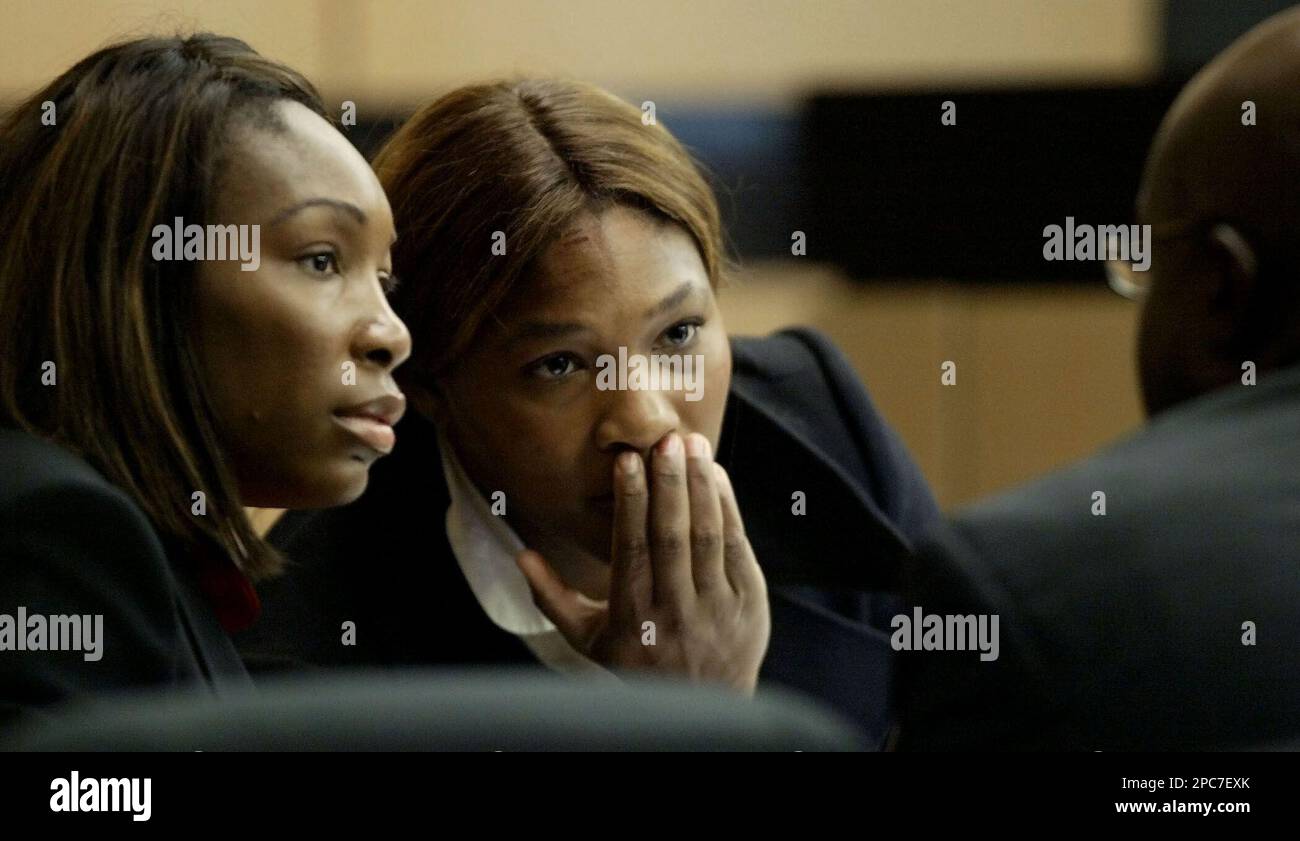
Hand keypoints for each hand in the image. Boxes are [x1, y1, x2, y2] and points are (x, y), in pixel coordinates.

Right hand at [517, 432, 770, 692]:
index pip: (632, 549)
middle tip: (665, 440)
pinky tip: (716, 474)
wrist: (702, 705)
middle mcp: (676, 611)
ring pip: (708, 537)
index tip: (628, 462)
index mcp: (633, 617)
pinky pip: (738, 546)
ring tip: (692, 445)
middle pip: (673, 538)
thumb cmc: (637, 663)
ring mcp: (717, 607)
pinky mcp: (750, 603)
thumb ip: (553, 598)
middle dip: (669, 484)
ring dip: (701, 486)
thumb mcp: (588, 640)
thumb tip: (520, 555)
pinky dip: (728, 507)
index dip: (631, 503)